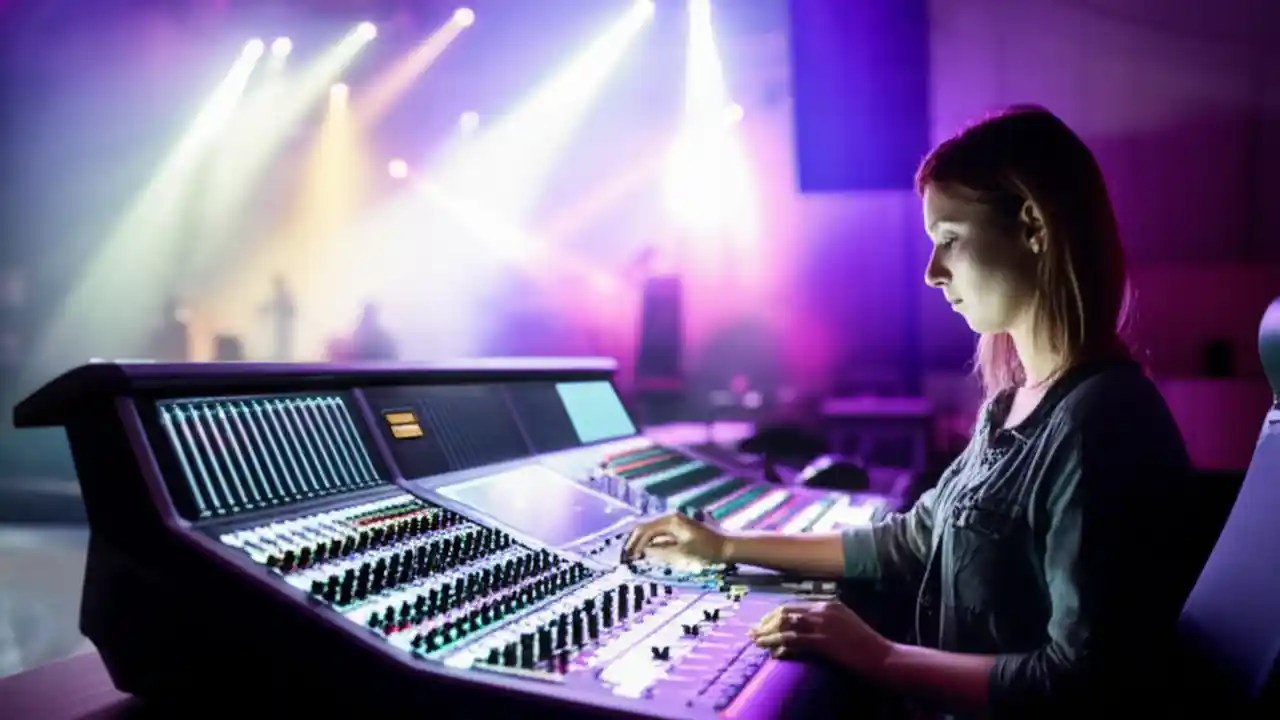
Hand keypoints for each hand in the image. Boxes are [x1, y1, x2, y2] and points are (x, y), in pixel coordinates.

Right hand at [622, 512, 728, 563]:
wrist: (727, 546)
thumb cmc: (706, 550)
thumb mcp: (682, 553)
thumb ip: (661, 551)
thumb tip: (644, 551)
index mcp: (670, 521)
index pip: (645, 530)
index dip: (634, 544)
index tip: (628, 557)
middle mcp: (671, 518)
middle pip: (646, 527)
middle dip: (635, 541)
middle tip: (627, 556)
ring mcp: (676, 522)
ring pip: (652, 530)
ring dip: (643, 542)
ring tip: (635, 555)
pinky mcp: (680, 528)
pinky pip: (661, 533)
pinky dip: (653, 542)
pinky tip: (649, 551)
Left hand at [748, 600, 892, 675]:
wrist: (883, 657)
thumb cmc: (865, 645)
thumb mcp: (843, 626)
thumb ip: (823, 624)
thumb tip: (798, 633)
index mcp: (829, 603)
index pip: (794, 605)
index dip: (775, 614)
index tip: (763, 624)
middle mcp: (824, 609)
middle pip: (785, 611)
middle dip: (766, 622)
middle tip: (754, 633)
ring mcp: (824, 624)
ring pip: (786, 625)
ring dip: (768, 634)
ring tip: (756, 642)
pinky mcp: (824, 641)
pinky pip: (794, 641)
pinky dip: (780, 645)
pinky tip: (773, 652)